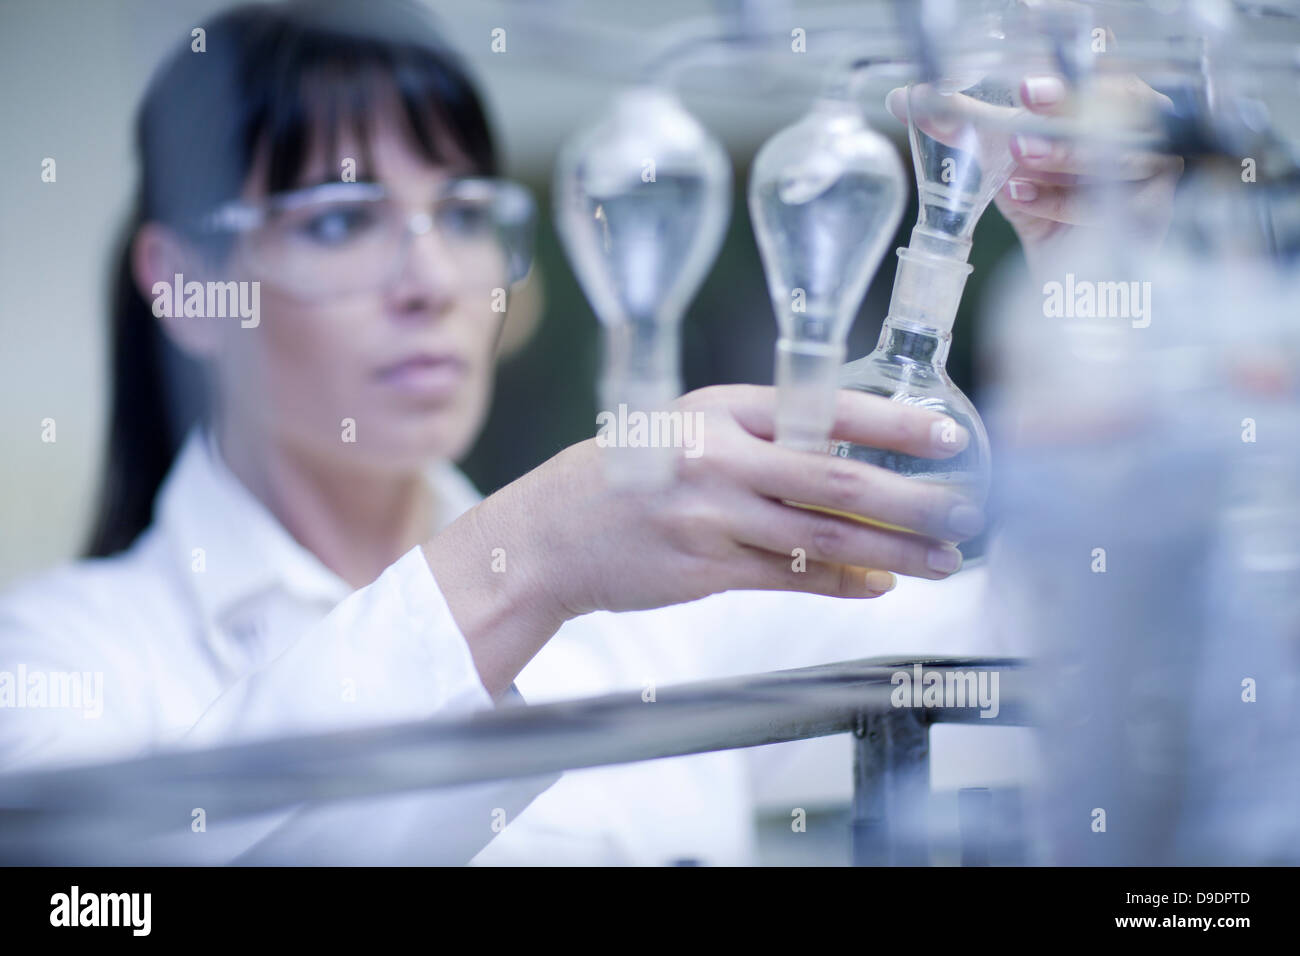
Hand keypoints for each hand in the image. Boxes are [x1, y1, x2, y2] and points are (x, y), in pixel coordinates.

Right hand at [425, 384, 983, 694]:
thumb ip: (762, 439)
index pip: (824, 409)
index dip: (894, 424)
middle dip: (913, 499)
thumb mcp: (687, 430)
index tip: (947, 436)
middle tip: (967, 510)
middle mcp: (719, 459)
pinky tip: (881, 585)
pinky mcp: (705, 570)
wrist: (548, 535)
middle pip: (836, 479)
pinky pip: (791, 578)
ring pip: (823, 536)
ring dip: (894, 550)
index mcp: (721, 409)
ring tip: (946, 559)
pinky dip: (843, 582)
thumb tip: (852, 457)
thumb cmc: (626, 473)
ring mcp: (711, 518)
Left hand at [885, 73, 1183, 270]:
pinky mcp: (1155, 210)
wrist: (1069, 288)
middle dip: (1066, 102)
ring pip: (1116, 146)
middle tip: (1027, 98)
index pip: (1092, 73)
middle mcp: (1139, 125)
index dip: (1062, 76)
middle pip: (1116, 99)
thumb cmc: (1045, 214)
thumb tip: (905, 101)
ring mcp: (1154, 165)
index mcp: (1107, 101)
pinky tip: (1023, 197)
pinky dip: (1061, 200)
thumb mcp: (1003, 165)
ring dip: (1062, 150)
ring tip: (1019, 154)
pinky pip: (1108, 197)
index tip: (1023, 84)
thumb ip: (966, 130)